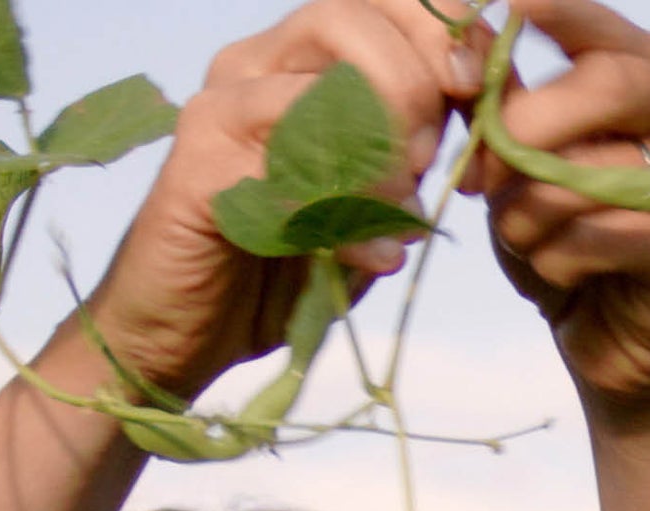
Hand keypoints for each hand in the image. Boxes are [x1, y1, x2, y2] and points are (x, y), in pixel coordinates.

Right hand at [81, 0, 489, 399]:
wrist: (174, 340)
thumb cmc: (273, 275)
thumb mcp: (363, 209)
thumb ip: (411, 155)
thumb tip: (475, 102)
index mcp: (294, 61)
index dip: (440, 29)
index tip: (473, 90)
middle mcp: (252, 65)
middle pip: (352, 17)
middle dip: (414, 87)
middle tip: (428, 164)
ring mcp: (219, 109)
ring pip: (322, 80)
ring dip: (382, 150)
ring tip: (398, 212)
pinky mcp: (199, 165)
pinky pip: (293, 167)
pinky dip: (348, 218)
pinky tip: (370, 259)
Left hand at [475, 0, 649, 409]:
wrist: (612, 344)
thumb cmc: (566, 243)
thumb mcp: (520, 172)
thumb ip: (499, 109)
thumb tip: (465, 40)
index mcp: (649, 71)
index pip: (602, 25)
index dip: (556, 12)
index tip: (510, 6)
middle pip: (605, 84)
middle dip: (526, 130)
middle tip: (483, 178)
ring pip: (593, 171)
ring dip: (529, 214)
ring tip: (520, 238)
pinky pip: (603, 237)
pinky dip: (558, 260)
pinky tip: (560, 273)